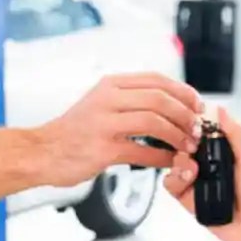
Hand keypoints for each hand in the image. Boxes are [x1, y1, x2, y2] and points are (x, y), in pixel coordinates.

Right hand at [33, 73, 203, 188]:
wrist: (43, 151)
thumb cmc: (74, 131)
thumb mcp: (100, 102)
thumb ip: (129, 98)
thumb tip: (167, 102)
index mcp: (111, 85)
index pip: (156, 79)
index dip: (182, 91)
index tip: (197, 104)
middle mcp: (108, 99)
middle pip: (159, 99)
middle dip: (185, 114)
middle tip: (197, 128)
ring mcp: (105, 124)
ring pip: (154, 122)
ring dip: (177, 135)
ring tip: (188, 145)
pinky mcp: (103, 150)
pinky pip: (142, 152)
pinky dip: (161, 158)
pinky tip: (169, 161)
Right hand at [164, 107, 240, 240]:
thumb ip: (236, 134)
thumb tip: (220, 109)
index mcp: (222, 149)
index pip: (200, 128)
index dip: (192, 124)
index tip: (191, 123)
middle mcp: (206, 162)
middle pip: (182, 142)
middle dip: (182, 142)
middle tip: (191, 149)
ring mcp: (194, 178)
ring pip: (172, 160)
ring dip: (179, 162)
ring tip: (192, 171)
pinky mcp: (185, 196)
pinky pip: (169, 182)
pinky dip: (174, 179)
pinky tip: (188, 181)